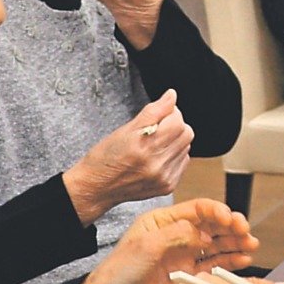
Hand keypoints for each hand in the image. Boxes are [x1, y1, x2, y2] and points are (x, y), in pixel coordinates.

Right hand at [62, 91, 193, 223]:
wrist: (97, 188)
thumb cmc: (105, 158)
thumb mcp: (124, 130)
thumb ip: (153, 111)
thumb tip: (172, 95)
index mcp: (145, 147)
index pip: (177, 122)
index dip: (171, 112)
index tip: (162, 112)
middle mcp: (156, 164)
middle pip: (186, 134)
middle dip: (176, 125)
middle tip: (160, 126)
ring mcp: (163, 177)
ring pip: (186, 147)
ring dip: (175, 140)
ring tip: (156, 142)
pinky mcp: (167, 186)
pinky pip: (182, 163)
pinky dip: (174, 155)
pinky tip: (158, 156)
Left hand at [77, 198, 258, 283]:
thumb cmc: (115, 274)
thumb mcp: (145, 246)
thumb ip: (176, 234)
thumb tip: (202, 230)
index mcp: (163, 222)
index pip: (197, 209)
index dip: (217, 211)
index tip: (230, 218)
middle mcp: (176, 237)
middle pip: (212, 225)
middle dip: (232, 226)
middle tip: (245, 231)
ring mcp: (183, 257)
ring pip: (217, 245)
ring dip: (235, 243)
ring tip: (250, 245)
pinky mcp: (188, 277)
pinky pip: (215, 266)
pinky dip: (230, 262)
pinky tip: (241, 260)